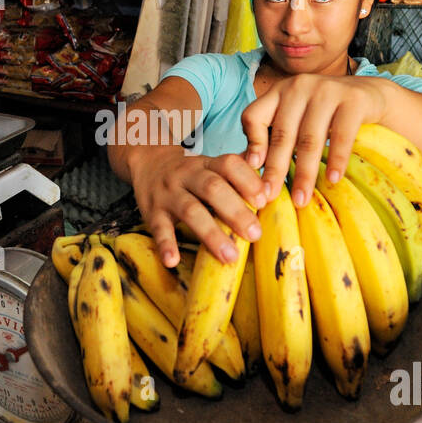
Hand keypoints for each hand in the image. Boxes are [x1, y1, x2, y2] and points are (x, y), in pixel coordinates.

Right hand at [130, 150, 266, 266]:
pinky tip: (173, 261)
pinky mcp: (152, 211)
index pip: (229, 164)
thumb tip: (274, 181)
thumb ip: (240, 170)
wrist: (147, 161)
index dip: (247, 181)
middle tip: (255, 234)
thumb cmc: (191, 171)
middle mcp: (188, 175)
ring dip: (211, 234)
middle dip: (236, 212)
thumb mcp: (212, 163)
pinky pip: (158, 228)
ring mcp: (169, 193)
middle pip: (213, 188)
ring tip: (229, 256)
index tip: (264, 200)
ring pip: (190, 210)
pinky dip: (165, 244)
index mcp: (207, 163)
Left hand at [241, 74, 385, 206]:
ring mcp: (327, 90)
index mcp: (280, 92)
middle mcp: (299, 86)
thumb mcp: (298, 119)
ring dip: (305, 173)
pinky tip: (332, 180)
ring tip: (301, 199)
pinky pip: (341, 135)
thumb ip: (276, 137)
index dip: (251, 144)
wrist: (373, 95)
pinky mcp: (353, 99)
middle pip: (281, 133)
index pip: (254, 115)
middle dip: (275, 169)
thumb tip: (248, 169)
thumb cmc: (330, 114)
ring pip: (309, 138)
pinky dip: (336, 160)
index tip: (253, 170)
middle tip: (270, 197)